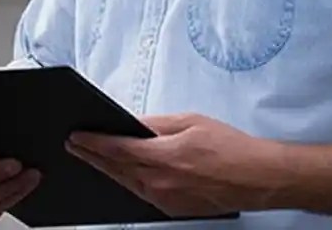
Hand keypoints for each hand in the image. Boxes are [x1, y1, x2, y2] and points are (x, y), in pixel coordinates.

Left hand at [66, 113, 275, 217]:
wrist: (257, 178)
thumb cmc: (230, 148)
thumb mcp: (191, 122)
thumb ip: (157, 124)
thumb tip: (132, 124)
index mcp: (164, 157)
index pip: (117, 150)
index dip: (93, 143)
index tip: (76, 136)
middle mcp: (161, 183)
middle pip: (116, 169)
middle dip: (92, 156)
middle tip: (74, 145)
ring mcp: (166, 200)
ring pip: (127, 183)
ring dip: (108, 169)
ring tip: (91, 157)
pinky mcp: (173, 209)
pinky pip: (142, 194)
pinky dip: (129, 181)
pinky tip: (122, 172)